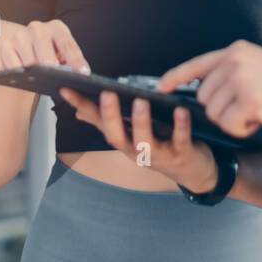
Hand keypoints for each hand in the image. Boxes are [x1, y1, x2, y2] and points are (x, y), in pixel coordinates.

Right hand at [0, 18, 88, 73]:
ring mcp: (20, 36)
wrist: (27, 57)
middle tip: (57, 77)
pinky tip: (25, 80)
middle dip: (51, 64)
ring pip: (29, 59)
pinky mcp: (6, 46)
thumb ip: (72, 62)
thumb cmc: (49, 56)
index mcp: (56, 27)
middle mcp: (37, 28)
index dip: (76, 60)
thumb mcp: (64, 56)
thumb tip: (81, 73)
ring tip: (42, 81)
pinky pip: (13, 65)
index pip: (67, 44)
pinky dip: (19, 74)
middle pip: (44, 48)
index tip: (83, 73)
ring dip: (35, 72)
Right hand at [58, 89, 219, 193]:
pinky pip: (180, 140)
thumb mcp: (131, 136)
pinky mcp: (181, 155)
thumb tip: (79, 112)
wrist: (194, 172)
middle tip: (107, 93)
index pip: (97, 122)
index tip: (67, 89)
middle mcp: (135, 150)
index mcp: (123, 141)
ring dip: (142, 122)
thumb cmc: (161, 147)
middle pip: (117, 136)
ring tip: (140, 101)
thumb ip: (107, 123)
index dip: (82, 107)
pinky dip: (181, 125)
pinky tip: (180, 110)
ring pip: (145, 141)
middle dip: (110, 116)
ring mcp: (158, 155)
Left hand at [158, 40, 261, 136]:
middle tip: (250, 108)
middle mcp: (234, 62)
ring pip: (215, 114)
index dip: (175, 77)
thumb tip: (205, 90)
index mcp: (237, 51)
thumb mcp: (261, 66)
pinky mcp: (247, 100)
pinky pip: (229, 125)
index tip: (161, 87)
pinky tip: (261, 120)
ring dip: (234, 121)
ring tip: (259, 111)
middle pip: (205, 97)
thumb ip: (234, 72)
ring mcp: (240, 80)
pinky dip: (243, 129)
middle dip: (222, 110)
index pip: (196, 64)